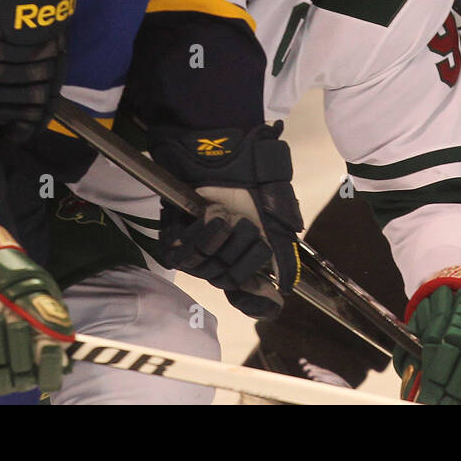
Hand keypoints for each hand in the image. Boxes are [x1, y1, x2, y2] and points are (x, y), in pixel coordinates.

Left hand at [150, 123, 303, 318]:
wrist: (226, 158)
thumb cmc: (251, 182)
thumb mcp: (276, 216)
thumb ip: (282, 253)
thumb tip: (285, 286)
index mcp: (243, 255)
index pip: (247, 294)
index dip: (256, 302)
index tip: (269, 296)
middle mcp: (220, 256)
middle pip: (229, 281)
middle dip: (243, 254)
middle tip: (248, 226)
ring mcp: (197, 248)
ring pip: (206, 270)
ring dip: (222, 243)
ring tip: (228, 217)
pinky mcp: (174, 237)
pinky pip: (181, 256)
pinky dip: (199, 237)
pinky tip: (211, 216)